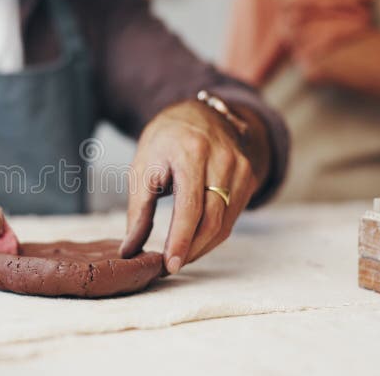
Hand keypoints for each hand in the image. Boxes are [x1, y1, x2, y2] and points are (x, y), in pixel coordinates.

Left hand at [119, 100, 270, 273]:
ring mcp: (241, 168)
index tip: (169, 264)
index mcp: (191, 152)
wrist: (198, 114)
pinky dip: (212, 235)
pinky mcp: (249, 178)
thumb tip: (130, 249)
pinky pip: (232, 217)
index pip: (190, 206)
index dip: (180, 239)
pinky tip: (194, 241)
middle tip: (170, 266)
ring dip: (201, 247)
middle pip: (212, 219)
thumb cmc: (165, 140)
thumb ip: (138, 210)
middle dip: (190, 250)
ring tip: (179, 257)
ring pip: (224, 223)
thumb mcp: (142, 167)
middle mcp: (222, 159)